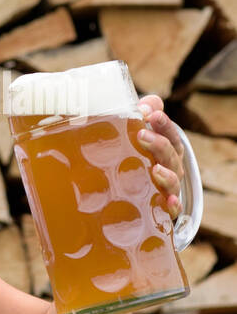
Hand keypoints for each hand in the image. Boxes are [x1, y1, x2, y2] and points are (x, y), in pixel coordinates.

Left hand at [132, 95, 184, 222]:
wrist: (142, 196)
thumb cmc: (142, 159)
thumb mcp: (142, 135)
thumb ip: (144, 115)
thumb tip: (144, 105)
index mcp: (168, 148)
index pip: (169, 133)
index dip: (162, 123)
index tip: (149, 114)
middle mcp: (172, 167)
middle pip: (170, 154)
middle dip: (158, 144)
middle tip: (141, 134)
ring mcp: (169, 187)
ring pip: (173, 180)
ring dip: (167, 175)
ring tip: (156, 170)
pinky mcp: (163, 208)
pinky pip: (171, 208)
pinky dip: (172, 205)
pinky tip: (168, 201)